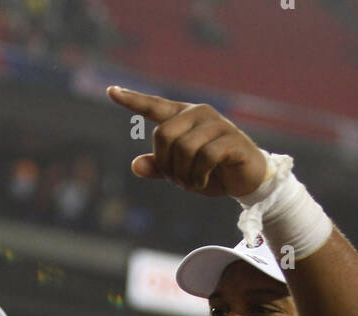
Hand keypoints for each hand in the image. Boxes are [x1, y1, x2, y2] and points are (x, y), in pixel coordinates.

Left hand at [107, 86, 267, 197]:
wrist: (247, 180)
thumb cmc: (212, 173)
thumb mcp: (182, 174)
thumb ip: (159, 168)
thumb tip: (135, 165)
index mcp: (184, 117)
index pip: (154, 106)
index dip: (132, 100)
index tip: (110, 91)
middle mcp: (199, 113)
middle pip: (163, 134)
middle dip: (166, 164)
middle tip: (177, 180)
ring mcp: (217, 124)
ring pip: (183, 148)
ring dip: (183, 175)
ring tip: (193, 182)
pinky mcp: (231, 139)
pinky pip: (204, 158)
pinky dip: (199, 177)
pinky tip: (203, 182)